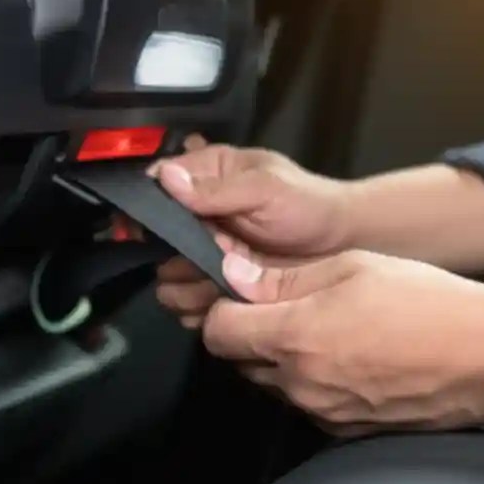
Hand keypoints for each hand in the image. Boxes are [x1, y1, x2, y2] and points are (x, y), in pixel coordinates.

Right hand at [152, 137, 352, 325]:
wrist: (342, 244)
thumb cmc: (307, 205)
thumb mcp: (265, 188)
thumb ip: (216, 189)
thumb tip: (165, 177)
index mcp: (206, 176)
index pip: (155, 187)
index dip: (143, 209)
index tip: (140, 232)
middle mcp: (198, 214)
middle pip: (154, 241)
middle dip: (171, 258)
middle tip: (200, 263)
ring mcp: (207, 252)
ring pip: (169, 277)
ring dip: (186, 287)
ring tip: (215, 285)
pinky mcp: (219, 283)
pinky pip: (190, 301)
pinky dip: (199, 307)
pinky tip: (221, 303)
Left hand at [201, 250, 483, 436]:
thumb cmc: (428, 304)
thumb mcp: (352, 266)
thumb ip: (286, 277)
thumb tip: (238, 277)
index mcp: (295, 336)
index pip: (217, 331)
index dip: (223, 308)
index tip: (241, 293)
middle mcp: (301, 382)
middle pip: (240, 360)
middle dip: (252, 332)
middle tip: (289, 305)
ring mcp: (323, 412)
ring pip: (273, 384)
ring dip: (283, 358)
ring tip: (329, 329)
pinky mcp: (346, 431)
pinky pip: (308, 404)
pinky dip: (314, 381)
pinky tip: (351, 357)